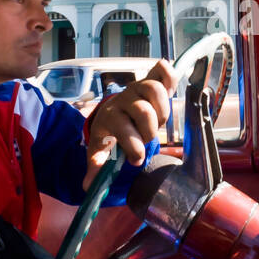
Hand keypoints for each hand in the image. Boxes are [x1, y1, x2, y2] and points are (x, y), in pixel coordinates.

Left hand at [83, 59, 175, 188]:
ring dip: (162, 110)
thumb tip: (87, 186)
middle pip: (144, 111)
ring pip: (155, 90)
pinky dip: (170, 75)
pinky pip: (163, 72)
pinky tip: (171, 87)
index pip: (123, 128)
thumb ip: (96, 165)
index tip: (137, 161)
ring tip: (159, 122)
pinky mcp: (151, 81)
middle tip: (147, 138)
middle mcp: (124, 99)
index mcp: (110, 116)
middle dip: (150, 131)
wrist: (111, 110)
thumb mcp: (99, 148)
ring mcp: (138, 87)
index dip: (134, 146)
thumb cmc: (109, 131)